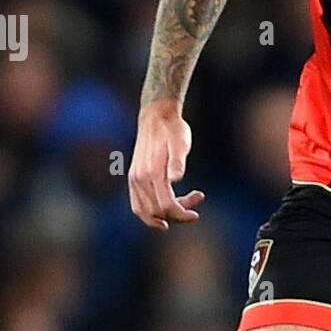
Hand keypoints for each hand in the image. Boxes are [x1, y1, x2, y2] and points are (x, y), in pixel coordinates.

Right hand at [128, 101, 204, 230]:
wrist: (156, 116)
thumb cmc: (173, 129)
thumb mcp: (181, 142)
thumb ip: (178, 161)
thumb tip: (176, 179)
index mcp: (152, 172)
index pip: (166, 207)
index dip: (181, 215)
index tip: (196, 213)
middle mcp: (139, 178)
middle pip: (157, 212)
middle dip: (178, 213)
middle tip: (197, 198)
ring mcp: (134, 179)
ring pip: (146, 212)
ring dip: (166, 214)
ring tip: (186, 202)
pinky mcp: (134, 177)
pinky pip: (138, 205)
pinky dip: (152, 212)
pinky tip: (169, 205)